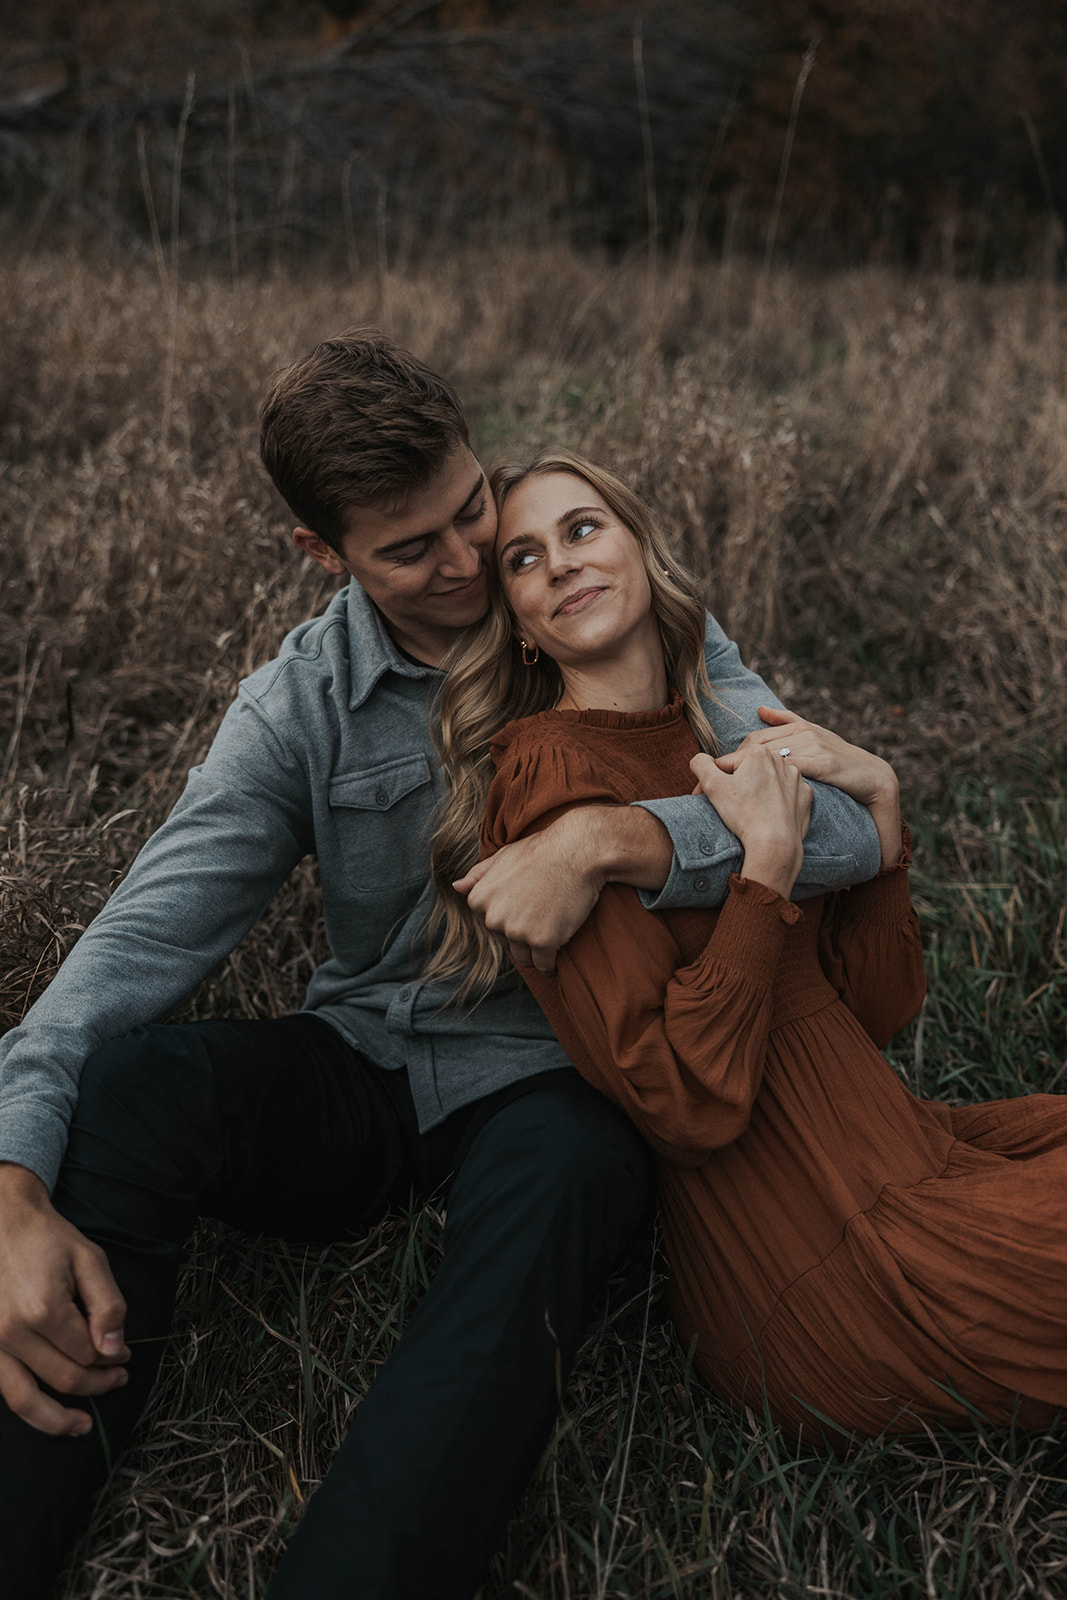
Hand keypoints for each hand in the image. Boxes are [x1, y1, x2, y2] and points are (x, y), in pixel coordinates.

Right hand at [0, 1163, 128, 1436]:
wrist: (1, 1222)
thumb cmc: (47, 1239)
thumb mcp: (89, 1259)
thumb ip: (108, 1304)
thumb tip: (114, 1349)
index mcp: (44, 1308)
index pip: (88, 1352)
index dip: (112, 1359)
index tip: (125, 1354)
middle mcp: (11, 1332)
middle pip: (63, 1377)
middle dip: (97, 1383)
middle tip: (118, 1378)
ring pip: (25, 1400)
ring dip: (57, 1419)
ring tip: (81, 1426)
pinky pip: (3, 1389)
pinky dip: (27, 1407)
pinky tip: (46, 1413)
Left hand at [453, 809, 607, 973]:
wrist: (576, 851)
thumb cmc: (540, 851)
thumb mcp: (501, 857)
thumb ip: (478, 875)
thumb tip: (456, 886)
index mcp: (479, 900)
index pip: (491, 926)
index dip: (510, 920)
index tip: (525, 912)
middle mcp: (494, 919)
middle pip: (506, 943)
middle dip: (522, 937)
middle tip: (543, 920)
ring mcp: (518, 932)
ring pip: (524, 958)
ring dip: (535, 954)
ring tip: (550, 939)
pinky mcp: (543, 942)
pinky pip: (544, 965)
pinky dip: (550, 966)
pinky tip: (556, 961)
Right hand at [690, 743, 811, 897]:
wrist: (775, 844)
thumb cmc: (744, 814)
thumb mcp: (712, 786)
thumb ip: (701, 764)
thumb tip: (700, 759)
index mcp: (757, 752)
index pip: (724, 764)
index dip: (711, 781)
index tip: (705, 798)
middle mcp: (780, 760)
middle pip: (746, 771)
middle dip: (734, 785)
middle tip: (728, 807)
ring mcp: (796, 778)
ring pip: (766, 782)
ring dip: (755, 792)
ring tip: (749, 811)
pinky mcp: (804, 796)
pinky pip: (784, 794)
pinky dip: (775, 802)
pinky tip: (767, 814)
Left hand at [721, 707, 900, 866]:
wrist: (874, 776)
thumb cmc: (839, 761)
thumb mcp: (813, 736)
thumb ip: (787, 722)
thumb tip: (760, 709)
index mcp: (797, 728)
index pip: (754, 740)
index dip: (732, 756)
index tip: (711, 773)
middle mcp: (803, 733)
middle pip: (756, 748)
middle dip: (730, 766)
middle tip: (706, 784)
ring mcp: (814, 746)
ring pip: (770, 756)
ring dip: (743, 773)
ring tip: (721, 789)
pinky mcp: (824, 763)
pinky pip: (792, 768)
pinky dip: (771, 778)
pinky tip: (755, 789)